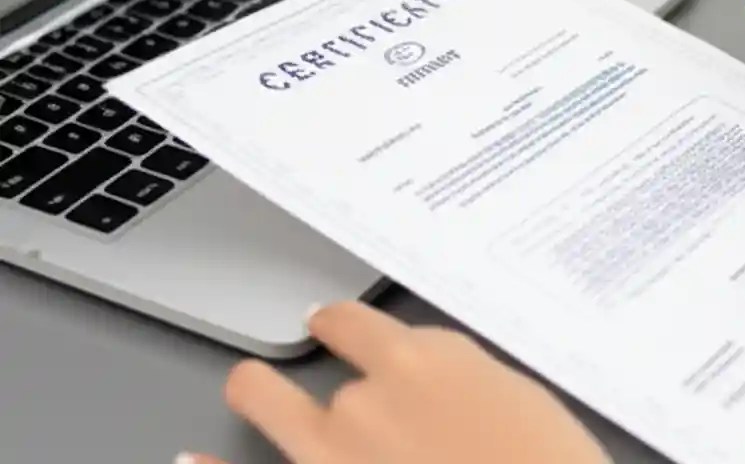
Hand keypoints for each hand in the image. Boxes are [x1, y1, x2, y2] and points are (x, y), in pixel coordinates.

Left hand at [180, 301, 609, 463]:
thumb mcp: (527, 407)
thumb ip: (472, 387)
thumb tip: (447, 390)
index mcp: (430, 360)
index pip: (371, 324)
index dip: (353, 324)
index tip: (347, 326)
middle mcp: (370, 395)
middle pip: (331, 358)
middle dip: (318, 347)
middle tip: (314, 338)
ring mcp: (331, 453)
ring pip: (270, 403)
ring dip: (256, 391)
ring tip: (243, 384)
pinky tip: (186, 462)